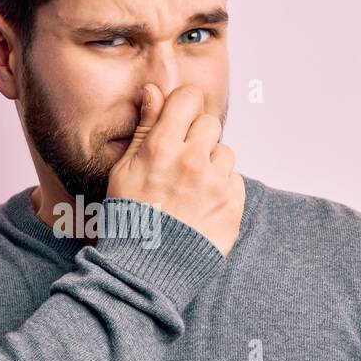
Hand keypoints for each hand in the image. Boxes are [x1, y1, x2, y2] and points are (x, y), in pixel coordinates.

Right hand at [107, 83, 243, 255]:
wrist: (146, 270)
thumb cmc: (130, 219)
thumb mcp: (125, 170)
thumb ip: (145, 128)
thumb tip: (154, 91)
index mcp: (161, 147)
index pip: (188, 99)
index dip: (184, 106)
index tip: (179, 120)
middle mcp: (192, 160)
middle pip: (210, 123)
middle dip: (197, 136)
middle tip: (181, 161)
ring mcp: (216, 183)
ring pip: (225, 152)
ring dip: (211, 164)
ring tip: (191, 188)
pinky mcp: (233, 205)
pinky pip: (235, 179)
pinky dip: (222, 188)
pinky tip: (202, 205)